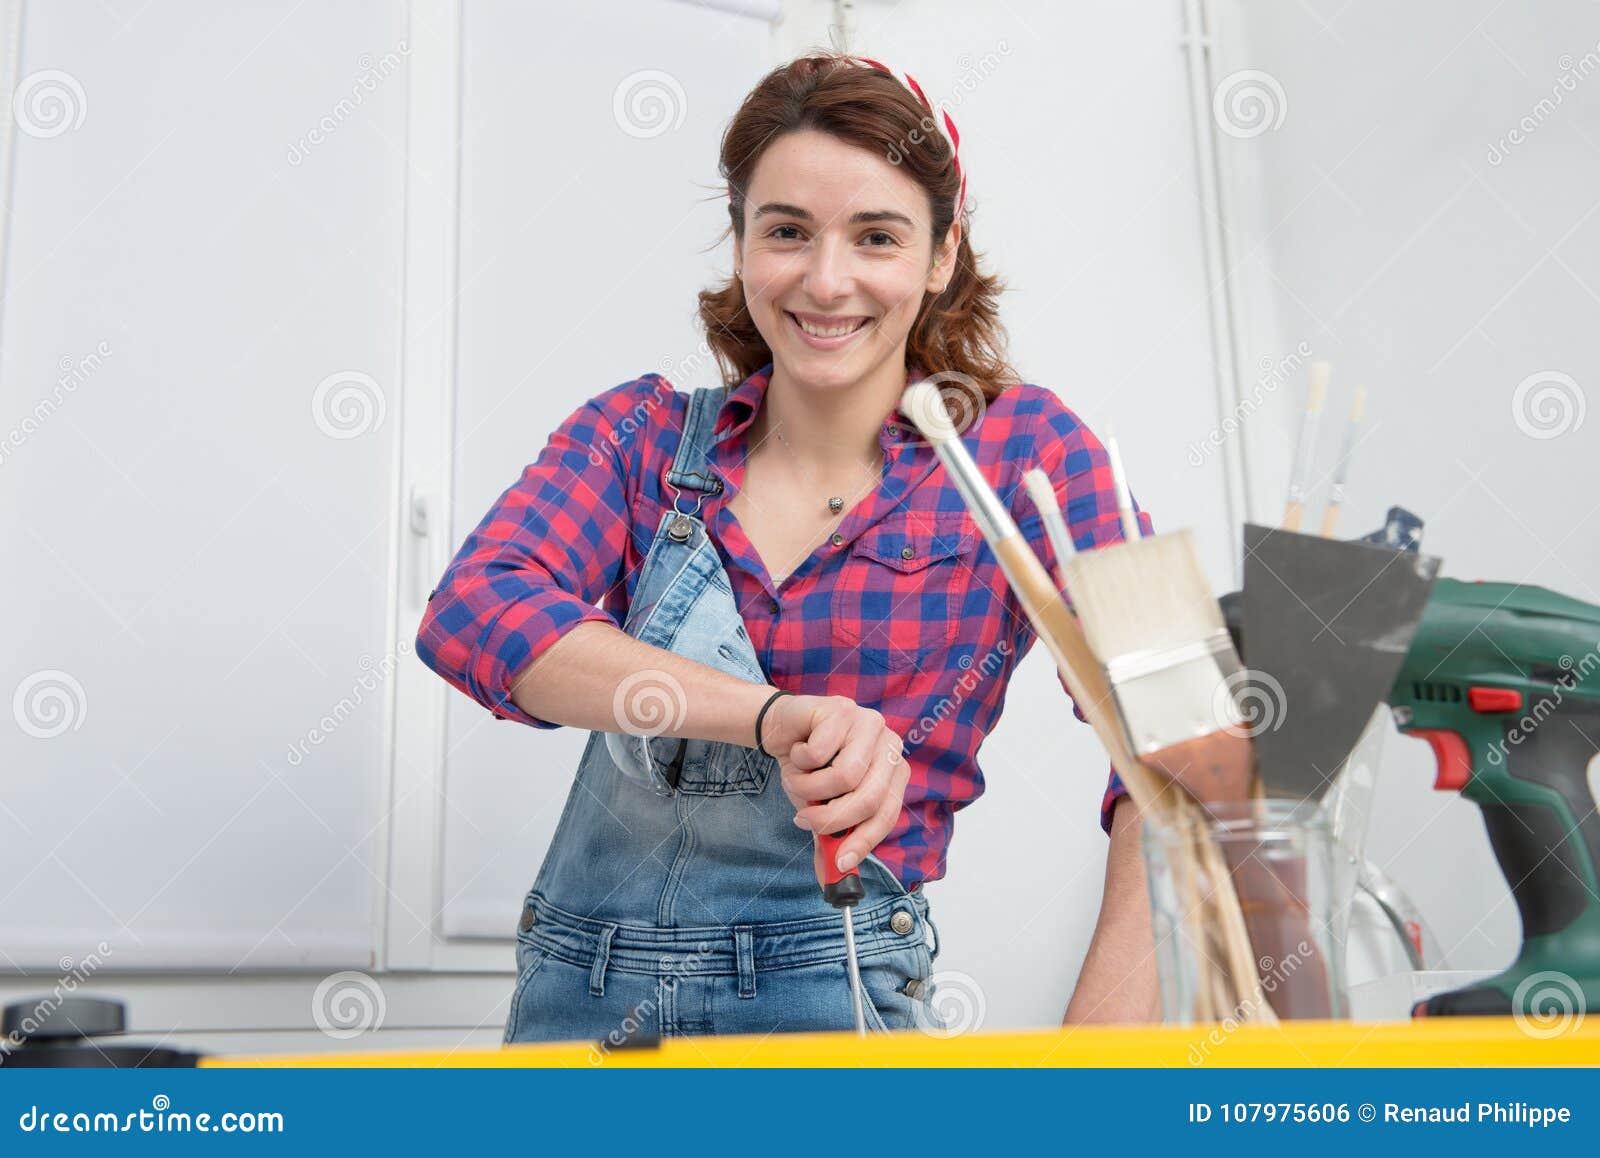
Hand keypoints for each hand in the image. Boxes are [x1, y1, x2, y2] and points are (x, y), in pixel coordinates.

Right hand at [759, 694, 909, 884]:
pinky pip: (820, 751)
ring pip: (844, 777)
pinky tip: (800, 750)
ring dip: (809, 788)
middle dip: (831, 818)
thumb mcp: (822, 810)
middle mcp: (889, 746)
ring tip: (799, 779)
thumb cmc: (810, 769)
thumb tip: (834, 881)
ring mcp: (869, 724)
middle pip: (868, 798)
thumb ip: (831, 841)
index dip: (865, 839)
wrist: (783, 731)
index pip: (888, 813)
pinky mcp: (843, 709)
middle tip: (804, 820)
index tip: (842, 861)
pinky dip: (800, 760)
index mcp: (894, 772)